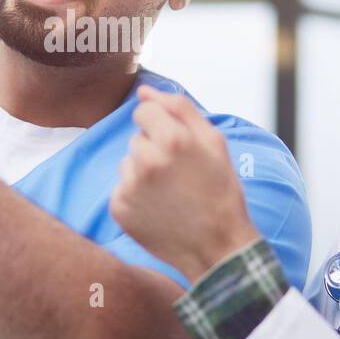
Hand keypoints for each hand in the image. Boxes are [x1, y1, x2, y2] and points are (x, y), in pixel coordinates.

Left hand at [110, 86, 260, 282]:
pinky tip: (158, 209)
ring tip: (170, 194)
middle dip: (154, 150)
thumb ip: (179, 108)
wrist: (216, 247)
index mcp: (173, 139)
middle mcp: (147, 160)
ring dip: (143, 173)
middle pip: (136, 138)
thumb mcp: (214, 143)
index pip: (143, 111)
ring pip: (128, 163)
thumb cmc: (220, 191)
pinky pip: (121, 188)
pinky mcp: (119, 209)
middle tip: (179, 176)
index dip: (161, 126)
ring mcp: (130, 186)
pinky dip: (136, 197)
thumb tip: (144, 90)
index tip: (177, 147)